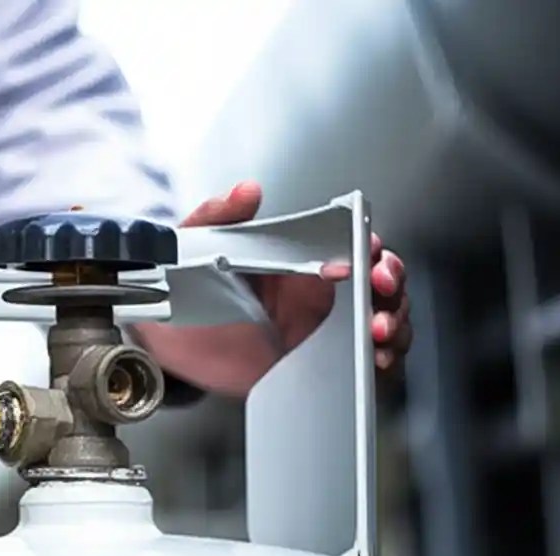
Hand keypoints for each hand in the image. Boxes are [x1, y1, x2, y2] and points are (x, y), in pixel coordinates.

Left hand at [130, 181, 411, 394]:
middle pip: (378, 281)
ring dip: (394, 323)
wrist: (165, 342)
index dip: (373, 248)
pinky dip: (382, 360)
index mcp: (296, 255)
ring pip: (381, 319)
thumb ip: (216, 215)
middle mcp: (316, 288)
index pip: (351, 243)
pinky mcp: (316, 361)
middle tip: (381, 292)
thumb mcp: (193, 243)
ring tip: (380, 334)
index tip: (372, 256)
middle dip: (393, 285)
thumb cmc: (183, 286)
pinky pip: (361, 360)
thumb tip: (246, 191)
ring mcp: (321, 327)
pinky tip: (376, 361)